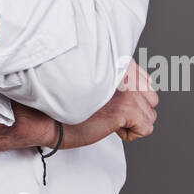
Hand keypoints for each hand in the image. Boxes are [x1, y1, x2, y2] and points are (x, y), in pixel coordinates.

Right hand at [19, 60, 159, 148]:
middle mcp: (125, 70)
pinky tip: (111, 127)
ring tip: (107, 118)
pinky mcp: (126, 107)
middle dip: (134, 109)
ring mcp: (127, 88)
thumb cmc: (61, 101)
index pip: (145, 79)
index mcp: (116, 60)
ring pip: (150, 113)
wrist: (42, 116)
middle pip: (151, 96)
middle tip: (107, 110)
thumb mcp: (91, 81)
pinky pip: (146, 127)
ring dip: (132, 121)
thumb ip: (113, 78)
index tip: (111, 102)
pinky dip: (130, 133)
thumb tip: (135, 88)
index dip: (130, 97)